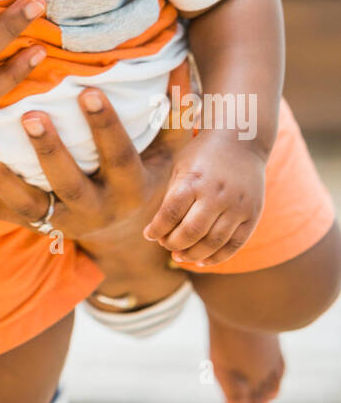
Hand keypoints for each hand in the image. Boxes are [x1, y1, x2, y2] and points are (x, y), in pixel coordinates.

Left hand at [0, 86, 192, 303]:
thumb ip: (174, 110)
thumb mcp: (171, 151)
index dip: (105, 126)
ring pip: (25, 204)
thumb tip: (180, 58)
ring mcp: (57, 220)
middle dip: (48, 151)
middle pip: (67, 183)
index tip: (90, 90)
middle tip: (29, 115)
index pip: (118, 155)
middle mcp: (92, 211)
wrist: (129, 237)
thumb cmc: (150, 174)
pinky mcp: (30, 224)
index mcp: (130, 188)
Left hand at [143, 136, 265, 266]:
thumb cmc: (203, 155)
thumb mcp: (182, 166)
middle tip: (165, 245)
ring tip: (180, 256)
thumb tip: (159, 230)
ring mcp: (237, 205)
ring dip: (193, 255)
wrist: (242, 140)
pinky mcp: (252, 214)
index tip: (149, 235)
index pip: (170, 213)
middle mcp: (216, 194)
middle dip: (174, 244)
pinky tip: (202, 261)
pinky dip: (217, 257)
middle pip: (191, 231)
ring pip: (213, 242)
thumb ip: (173, 196)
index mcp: (193, 179)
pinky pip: (235, 244)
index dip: (157, 229)